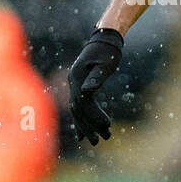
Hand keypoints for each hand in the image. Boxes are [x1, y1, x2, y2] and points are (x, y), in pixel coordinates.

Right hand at [68, 28, 123, 144]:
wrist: (104, 40)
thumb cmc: (108, 51)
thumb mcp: (106, 63)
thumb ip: (97, 77)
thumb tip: (87, 91)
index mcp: (77, 77)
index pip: (84, 102)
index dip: (94, 116)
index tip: (108, 126)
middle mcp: (72, 83)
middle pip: (78, 110)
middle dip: (88, 127)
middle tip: (100, 141)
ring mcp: (74, 85)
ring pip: (77, 111)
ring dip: (85, 126)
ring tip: (96, 141)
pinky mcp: (79, 87)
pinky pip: (79, 107)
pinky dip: (82, 120)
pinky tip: (84, 133)